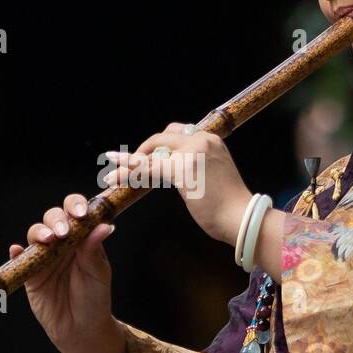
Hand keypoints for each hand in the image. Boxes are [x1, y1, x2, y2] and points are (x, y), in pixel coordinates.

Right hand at [8, 193, 117, 352]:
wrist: (82, 330)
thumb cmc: (95, 299)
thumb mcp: (98, 274)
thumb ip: (94, 250)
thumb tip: (104, 226)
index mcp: (82, 238)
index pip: (76, 213)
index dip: (76, 207)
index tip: (81, 214)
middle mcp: (62, 243)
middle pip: (53, 218)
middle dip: (56, 220)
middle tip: (62, 233)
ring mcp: (44, 257)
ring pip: (35, 234)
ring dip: (39, 233)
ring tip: (47, 240)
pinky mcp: (30, 274)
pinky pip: (19, 260)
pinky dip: (16, 253)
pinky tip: (16, 250)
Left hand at [102, 123, 252, 245]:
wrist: (241, 219)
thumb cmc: (229, 205)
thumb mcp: (213, 175)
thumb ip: (195, 166)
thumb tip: (173, 169)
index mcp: (211, 140)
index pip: (177, 134)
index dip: (157, 144)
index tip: (143, 153)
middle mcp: (202, 140)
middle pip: (162, 138)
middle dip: (142, 151)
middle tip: (125, 164)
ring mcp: (192, 153)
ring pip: (151, 154)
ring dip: (129, 164)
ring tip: (111, 175)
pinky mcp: (182, 170)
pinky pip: (148, 169)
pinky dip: (130, 174)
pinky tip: (115, 178)